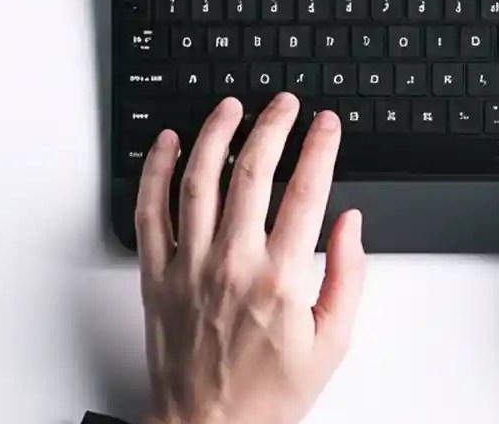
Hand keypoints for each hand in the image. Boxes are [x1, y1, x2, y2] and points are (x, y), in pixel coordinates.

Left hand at [135, 94, 363, 423]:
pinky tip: (169, 144)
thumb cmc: (269, 395)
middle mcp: (232, 264)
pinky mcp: (156, 276)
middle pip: (252, 173)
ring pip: (199, 181)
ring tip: (231, 107)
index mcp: (281, 279)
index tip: (327, 124)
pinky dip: (155, 171)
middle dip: (273, 125)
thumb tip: (350, 222)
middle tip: (285, 103)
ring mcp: (189, 267)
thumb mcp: (333, 342)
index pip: (306, 191)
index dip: (320, 147)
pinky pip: (148, 212)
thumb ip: (347, 275)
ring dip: (216, 134)